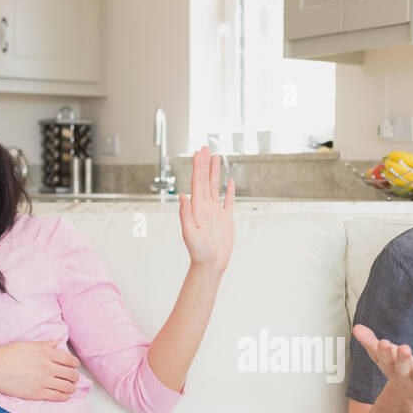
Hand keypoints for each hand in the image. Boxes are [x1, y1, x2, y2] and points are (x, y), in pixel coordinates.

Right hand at [0, 338, 80, 400]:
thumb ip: (44, 345)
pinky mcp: (37, 393)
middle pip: (71, 374)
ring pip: (67, 387)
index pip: (69, 360)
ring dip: (71, 388)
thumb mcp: (26, 345)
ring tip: (70, 388)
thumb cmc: (7, 356)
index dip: (75, 364)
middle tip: (73, 378)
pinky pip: (58, 397)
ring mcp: (43, 381)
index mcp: (45, 353)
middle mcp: (47, 367)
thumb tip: (56, 343)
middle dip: (75, 377)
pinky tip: (64, 396)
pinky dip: (64, 397)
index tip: (74, 366)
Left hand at [179, 146, 234, 274]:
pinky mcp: (226, 220)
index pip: (197, 182)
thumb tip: (183, 195)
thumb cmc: (198, 252)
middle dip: (205, 164)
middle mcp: (205, 207)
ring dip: (215, 172)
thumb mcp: (189, 233)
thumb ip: (185, 213)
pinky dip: (229, 191)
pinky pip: (228, 202)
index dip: (198, 167)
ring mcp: (216, 212)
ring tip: (216, 158)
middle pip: (205, 180)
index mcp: (197, 208)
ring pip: (215, 187)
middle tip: (205, 148)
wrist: (210, 265)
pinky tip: (229, 182)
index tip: (198, 153)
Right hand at [352, 323, 412, 405]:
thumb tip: (356, 327)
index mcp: (390, 367)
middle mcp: (403, 376)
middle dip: (402, 359)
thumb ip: (370, 342)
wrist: (409, 396)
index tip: (384, 342)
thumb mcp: (383, 356)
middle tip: (404, 347)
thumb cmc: (396, 368)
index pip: (385, 359)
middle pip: (401, 368)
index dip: (384, 352)